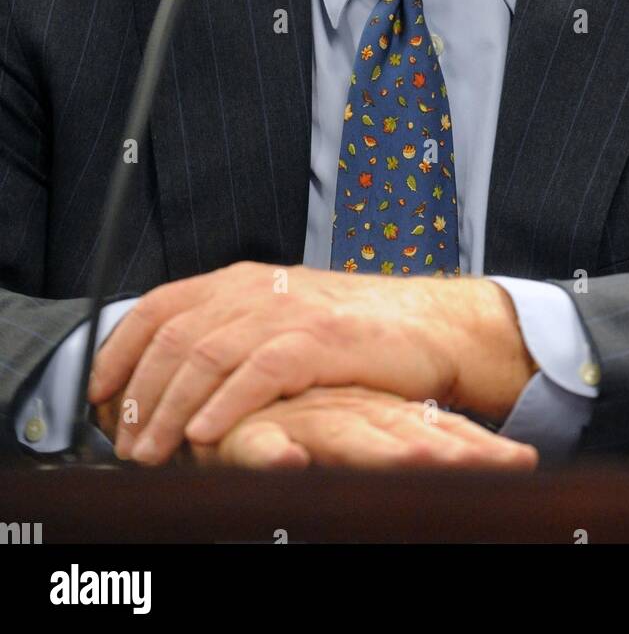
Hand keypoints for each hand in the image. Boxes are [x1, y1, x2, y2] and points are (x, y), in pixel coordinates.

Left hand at [88, 263, 537, 464]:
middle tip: (124, 442)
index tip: (97, 391)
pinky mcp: (320, 340)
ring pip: (206, 355)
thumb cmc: (356, 334)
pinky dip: (223, 404)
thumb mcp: (285, 321)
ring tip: (151, 450)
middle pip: (175, 337)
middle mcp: (260, 287)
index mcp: (244, 280)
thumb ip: (235, 336)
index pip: (161, 305)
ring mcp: (290, 311)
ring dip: (169, 408)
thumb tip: (176, 382)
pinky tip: (204, 433)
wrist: (431, 325)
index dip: (120, 348)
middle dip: (139, 394)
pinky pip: (257, 372)